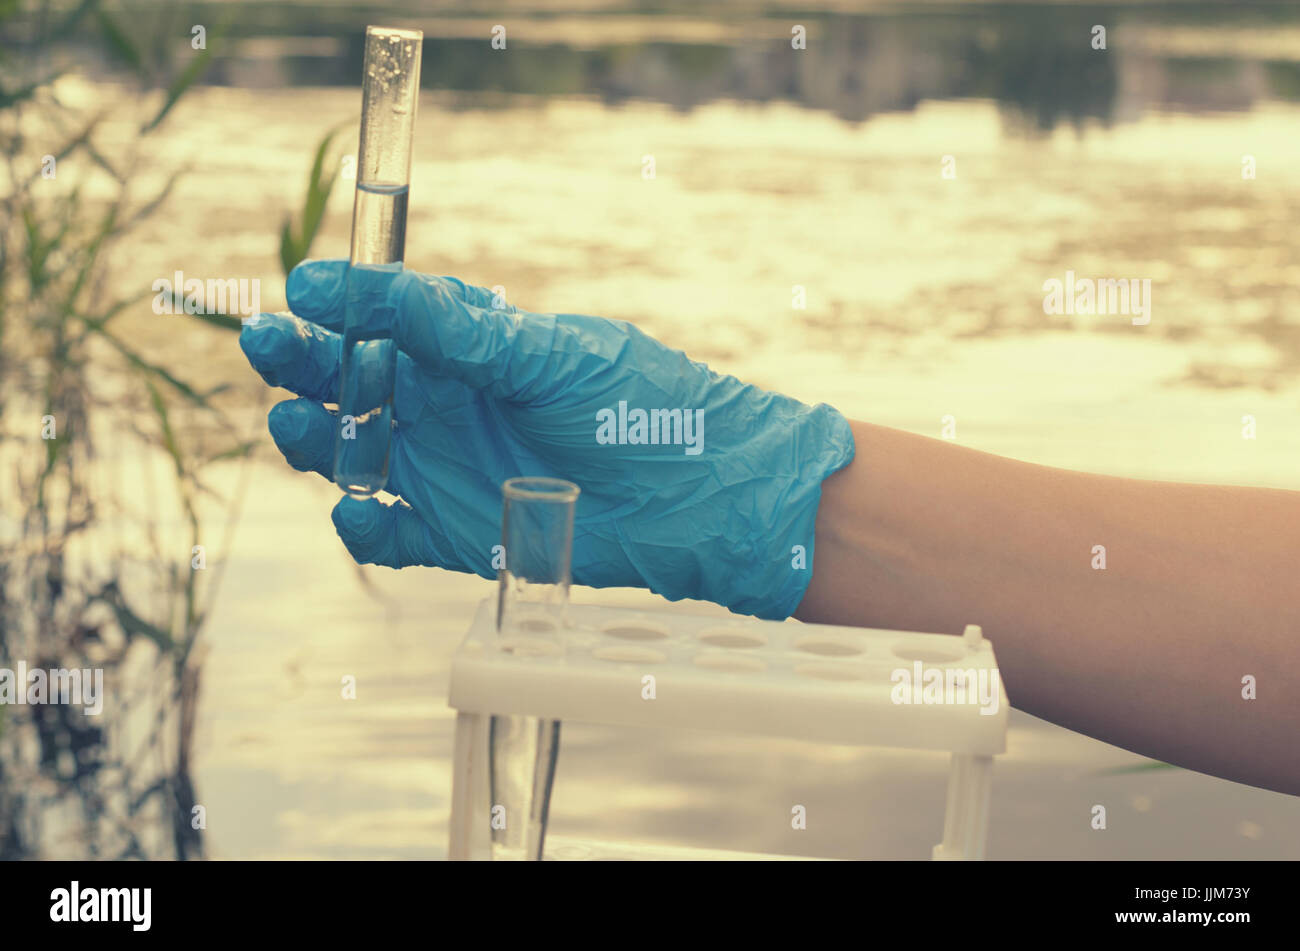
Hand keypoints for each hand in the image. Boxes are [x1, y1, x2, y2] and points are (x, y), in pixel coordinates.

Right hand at [240, 259, 853, 618]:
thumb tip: (356, 286)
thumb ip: (458, 331)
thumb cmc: (637, 407)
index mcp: (469, 347)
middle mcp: (448, 404)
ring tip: (302, 424)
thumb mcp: (550, 354)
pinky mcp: (459, 534)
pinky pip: (391, 534)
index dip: (340, 303)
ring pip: (355, 454)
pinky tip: (357, 509)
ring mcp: (448, 469)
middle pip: (351, 382)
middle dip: (304, 364)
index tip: (303, 290)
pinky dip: (363, 526)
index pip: (384, 318)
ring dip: (319, 439)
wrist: (704, 498)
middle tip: (268, 347)